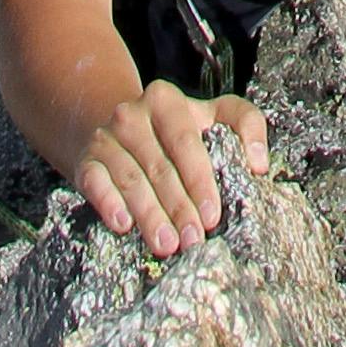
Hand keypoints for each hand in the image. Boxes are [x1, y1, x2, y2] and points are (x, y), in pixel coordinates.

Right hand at [73, 83, 266, 255]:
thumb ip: (244, 126)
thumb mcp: (211, 117)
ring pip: (130, 179)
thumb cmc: (175, 131)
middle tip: (194, 240)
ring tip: (167, 245)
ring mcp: (106, 138)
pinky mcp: (86, 161)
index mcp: (167, 101)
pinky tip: (123, 225)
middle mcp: (133, 115)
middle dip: (178, 207)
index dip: (200, 179)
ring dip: (149, 214)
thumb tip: (259, 163)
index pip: (186, 141)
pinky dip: (108, 203)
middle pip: (160, 166)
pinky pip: (96, 183)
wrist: (115, 129)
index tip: (213, 214)